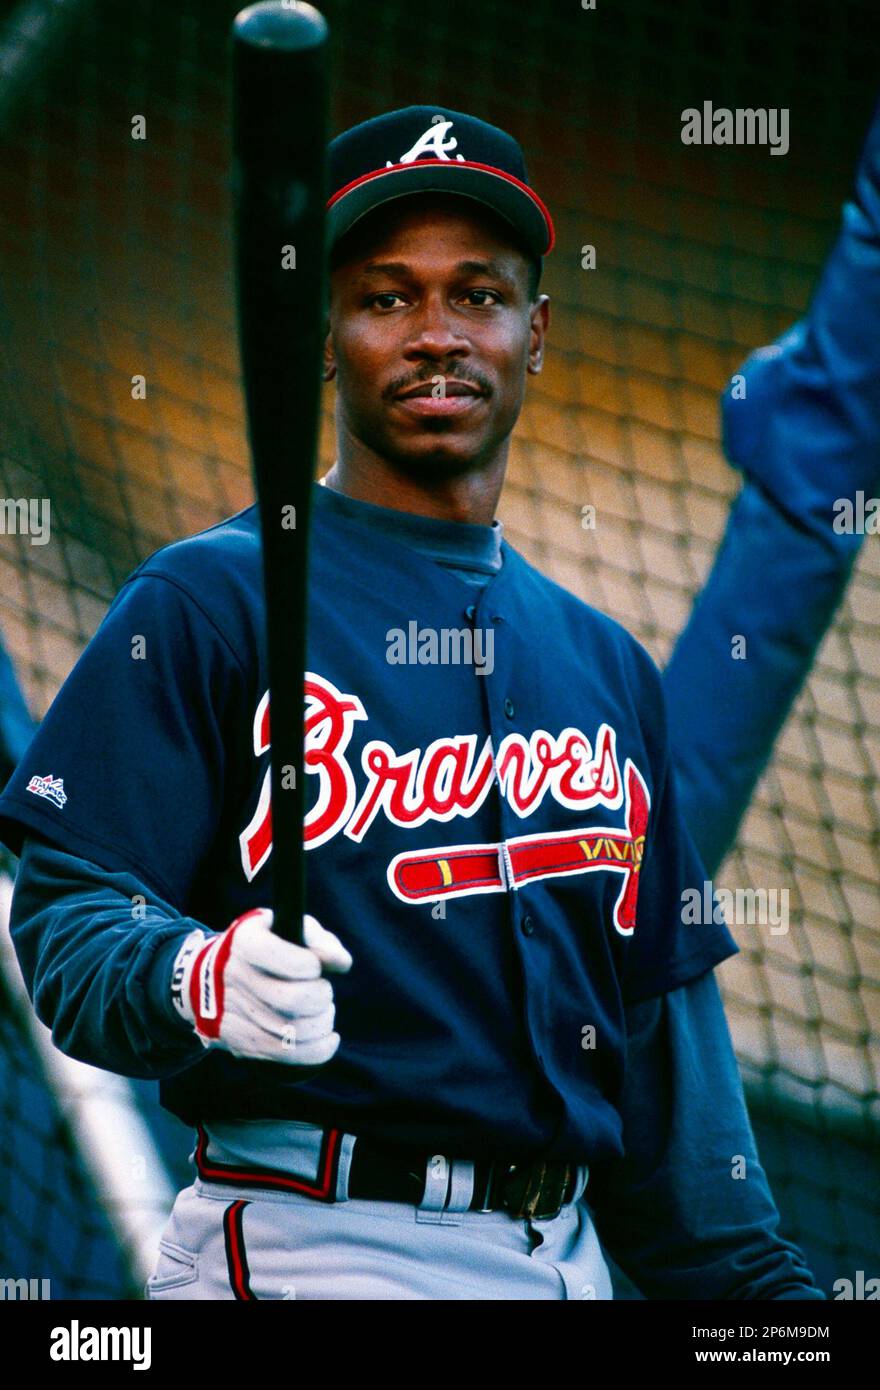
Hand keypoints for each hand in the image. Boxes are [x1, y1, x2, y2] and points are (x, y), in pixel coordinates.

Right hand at [171, 908, 352, 1064]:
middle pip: (291, 1001)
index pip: (277, 957)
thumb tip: (342, 963)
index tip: (314, 966)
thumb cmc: (266, 947)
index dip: (308, 965)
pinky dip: (318, 1050)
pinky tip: (329, 1039)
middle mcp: (234, 978)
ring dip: (322, 1024)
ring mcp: (235, 1015)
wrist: (210, 979)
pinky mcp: (242, 1043)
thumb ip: (318, 940)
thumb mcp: (288, 928)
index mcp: (244, 942)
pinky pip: (285, 1056)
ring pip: (292, 1033)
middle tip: (324, 991)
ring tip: (324, 1012)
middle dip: (321, 998)